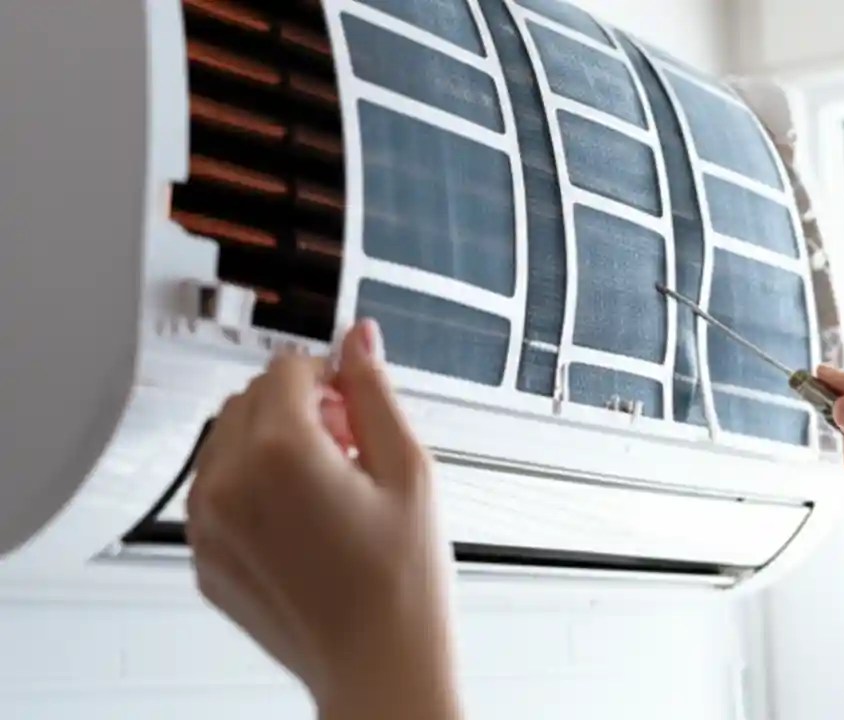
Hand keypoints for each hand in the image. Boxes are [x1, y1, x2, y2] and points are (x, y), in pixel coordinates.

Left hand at [187, 320, 461, 719]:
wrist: (378, 664)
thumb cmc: (402, 581)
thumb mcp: (408, 470)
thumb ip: (374, 392)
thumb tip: (358, 338)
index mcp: (282, 453)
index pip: (287, 369)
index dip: (329, 378)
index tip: (353, 404)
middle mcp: (230, 483)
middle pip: (251, 399)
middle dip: (298, 407)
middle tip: (349, 446)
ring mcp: (209, 523)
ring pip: (227, 440)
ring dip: (270, 442)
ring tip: (327, 485)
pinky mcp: (204, 556)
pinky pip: (216, 490)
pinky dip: (251, 486)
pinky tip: (303, 519)